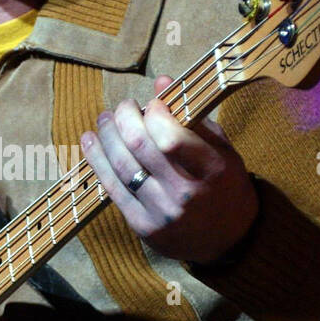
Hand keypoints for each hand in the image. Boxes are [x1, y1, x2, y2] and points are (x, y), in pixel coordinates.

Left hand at [80, 76, 259, 265]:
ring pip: (122, 166)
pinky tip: (90, 142)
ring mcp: (162, 213)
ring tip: (104, 120)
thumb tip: (161, 80)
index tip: (152, 103)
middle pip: (140, 146)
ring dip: (107, 136)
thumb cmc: (225, 185)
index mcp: (212, 171)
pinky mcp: (143, 226)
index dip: (154, 112)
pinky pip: (113, 189)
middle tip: (123, 106)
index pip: (171, 137)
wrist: (229, 240)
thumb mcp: (222, 150)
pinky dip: (98, 161)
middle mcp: (186, 194)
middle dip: (125, 117)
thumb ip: (193, 117)